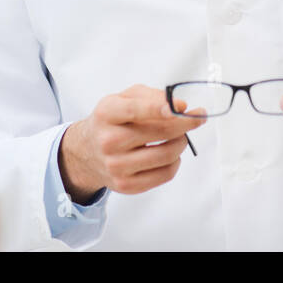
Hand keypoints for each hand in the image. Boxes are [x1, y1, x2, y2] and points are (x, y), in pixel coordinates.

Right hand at [59, 84, 203, 201]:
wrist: (86, 151)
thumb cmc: (112, 120)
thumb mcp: (123, 98)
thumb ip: (151, 96)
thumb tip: (180, 107)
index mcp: (107, 114)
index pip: (135, 110)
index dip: (161, 108)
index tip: (182, 107)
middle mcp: (108, 141)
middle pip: (159, 133)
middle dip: (185, 123)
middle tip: (195, 118)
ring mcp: (116, 166)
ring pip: (166, 155)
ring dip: (182, 142)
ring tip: (181, 136)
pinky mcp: (126, 185)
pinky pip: (165, 174)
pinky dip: (176, 162)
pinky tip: (171, 153)